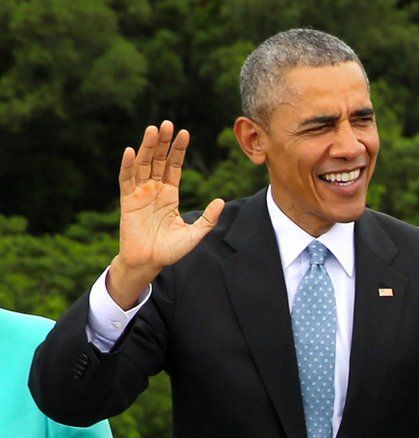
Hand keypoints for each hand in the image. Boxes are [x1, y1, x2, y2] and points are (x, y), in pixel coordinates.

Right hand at [108, 121, 224, 307]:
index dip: (179, 150)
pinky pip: (126, 180)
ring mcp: (140, 194)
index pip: (174, 166)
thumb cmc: (170, 250)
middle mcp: (155, 190)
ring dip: (147, 147)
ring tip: (152, 129)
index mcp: (170, 194)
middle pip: (158, 160)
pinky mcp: (128, 201)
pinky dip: (127, 165)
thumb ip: (208, 218)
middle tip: (167, 123)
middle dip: (163, 142)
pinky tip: (130, 151)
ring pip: (143, 164)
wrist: (149, 263)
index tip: (185, 132)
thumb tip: (221, 201)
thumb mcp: (195, 234)